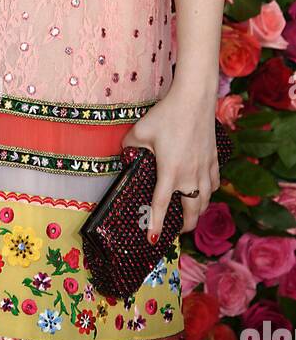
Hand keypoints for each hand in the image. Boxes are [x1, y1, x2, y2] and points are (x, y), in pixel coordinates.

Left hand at [121, 89, 219, 241]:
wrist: (194, 99)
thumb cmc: (166, 115)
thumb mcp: (140, 131)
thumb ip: (130, 146)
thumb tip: (125, 154)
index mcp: (170, 172)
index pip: (161, 206)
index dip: (156, 225)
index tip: (153, 239)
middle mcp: (190, 176)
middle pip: (192, 212)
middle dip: (185, 226)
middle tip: (177, 230)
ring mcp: (205, 169)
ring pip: (206, 200)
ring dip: (198, 211)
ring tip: (190, 214)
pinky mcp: (214, 159)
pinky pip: (214, 184)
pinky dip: (209, 192)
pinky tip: (204, 189)